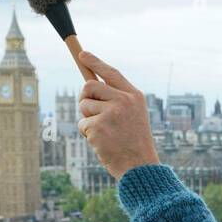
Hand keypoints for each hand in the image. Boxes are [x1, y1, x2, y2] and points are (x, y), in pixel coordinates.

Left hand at [76, 51, 160, 179]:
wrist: (140, 167)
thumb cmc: (134, 143)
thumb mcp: (133, 116)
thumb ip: (117, 100)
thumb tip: (90, 87)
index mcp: (134, 96)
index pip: (111, 73)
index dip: (95, 62)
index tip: (82, 54)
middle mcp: (123, 101)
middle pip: (89, 86)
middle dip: (85, 98)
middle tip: (91, 112)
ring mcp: (110, 113)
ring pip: (83, 106)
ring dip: (87, 119)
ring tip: (104, 133)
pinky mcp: (98, 127)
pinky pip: (82, 124)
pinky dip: (87, 134)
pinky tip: (102, 142)